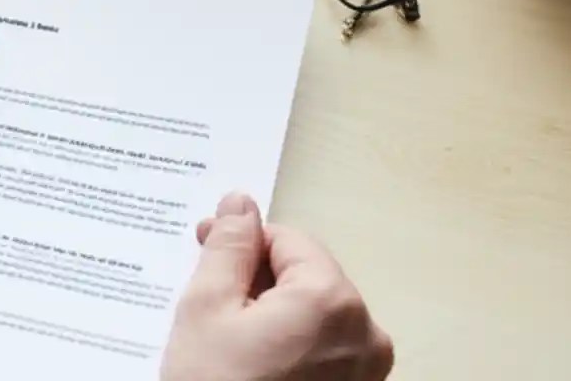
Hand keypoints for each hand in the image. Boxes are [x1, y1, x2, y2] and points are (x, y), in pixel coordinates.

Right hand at [160, 193, 392, 380]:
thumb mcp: (206, 308)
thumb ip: (228, 247)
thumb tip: (239, 205)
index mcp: (331, 300)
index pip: (288, 240)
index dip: (242, 240)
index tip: (204, 245)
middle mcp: (365, 332)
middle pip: (305, 276)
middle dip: (257, 279)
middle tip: (208, 298)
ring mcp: (367, 371)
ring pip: (314, 313)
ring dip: (272, 312)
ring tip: (226, 336)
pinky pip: (324, 349)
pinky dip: (289, 344)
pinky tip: (250, 362)